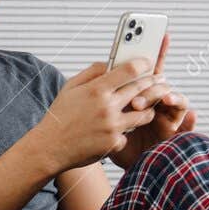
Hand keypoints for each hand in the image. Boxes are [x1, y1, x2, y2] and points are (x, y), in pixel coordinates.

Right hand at [30, 55, 167, 174]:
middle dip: (152, 83)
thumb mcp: (70, 87)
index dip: (143, 63)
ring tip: (143, 108)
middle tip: (158, 81)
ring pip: (144, 114)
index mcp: (96, 89)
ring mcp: (113, 126)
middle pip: (141, 90)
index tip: (148, 62)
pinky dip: (123, 132)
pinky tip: (116, 131)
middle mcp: (107, 107)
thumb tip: (109, 64)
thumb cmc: (59, 116)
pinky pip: (128, 134)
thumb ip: (91, 72)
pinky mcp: (114, 143)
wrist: (50, 147)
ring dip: (146, 110)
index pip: (129, 70)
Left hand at [109, 32, 196, 170]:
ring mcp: (166, 117)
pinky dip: (189, 121)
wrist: (109, 162)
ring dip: (168, 97)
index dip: (157, 52)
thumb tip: (105, 67)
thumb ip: (106, 93)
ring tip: (163, 98)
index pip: (149, 70)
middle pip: (162, 84)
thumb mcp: (102, 113)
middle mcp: (155, 103)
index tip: (162, 35)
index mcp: (139, 94)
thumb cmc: (104, 137)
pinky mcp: (172, 135)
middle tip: (147, 83)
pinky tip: (190, 115)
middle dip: (154, 82)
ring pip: (175, 100)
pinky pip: (185, 126)